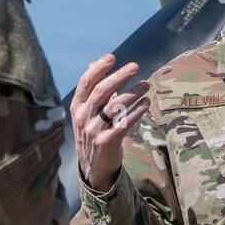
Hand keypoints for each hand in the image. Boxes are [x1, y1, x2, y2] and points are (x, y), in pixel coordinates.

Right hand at [71, 53, 150, 191]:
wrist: (93, 167)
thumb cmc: (94, 132)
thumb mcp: (87, 111)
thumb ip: (93, 89)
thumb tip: (93, 62)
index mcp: (77, 107)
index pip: (86, 82)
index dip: (98, 68)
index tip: (112, 57)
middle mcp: (82, 117)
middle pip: (101, 91)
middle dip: (119, 76)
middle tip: (135, 66)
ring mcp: (93, 131)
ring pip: (115, 106)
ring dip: (133, 92)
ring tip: (147, 84)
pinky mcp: (106, 142)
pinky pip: (124, 123)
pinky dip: (137, 112)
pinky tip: (146, 104)